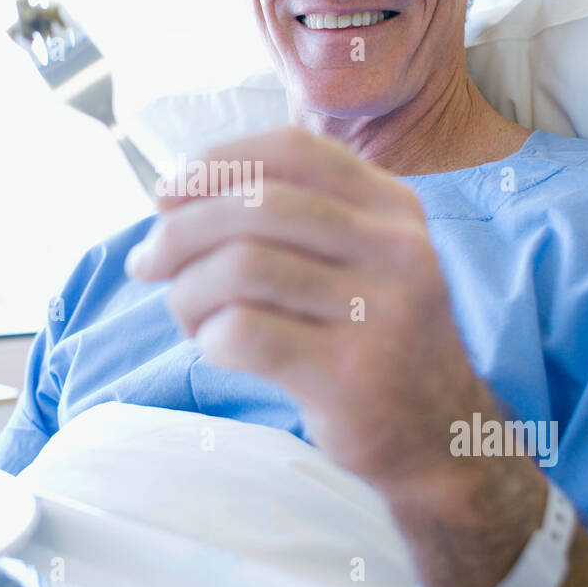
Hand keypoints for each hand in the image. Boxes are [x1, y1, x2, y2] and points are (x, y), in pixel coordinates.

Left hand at [127, 126, 490, 495]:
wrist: (439, 436)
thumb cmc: (367, 338)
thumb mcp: (355, 259)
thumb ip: (284, 219)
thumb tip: (168, 196)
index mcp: (392, 207)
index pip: (292, 150)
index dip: (216, 162)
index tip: (166, 193)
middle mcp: (396, 248)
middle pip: (256, 205)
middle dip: (179, 231)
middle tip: (148, 264)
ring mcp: (380, 311)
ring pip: (241, 267)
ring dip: (188, 291)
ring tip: (188, 317)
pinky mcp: (351, 375)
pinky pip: (244, 332)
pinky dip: (209, 338)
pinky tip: (217, 350)